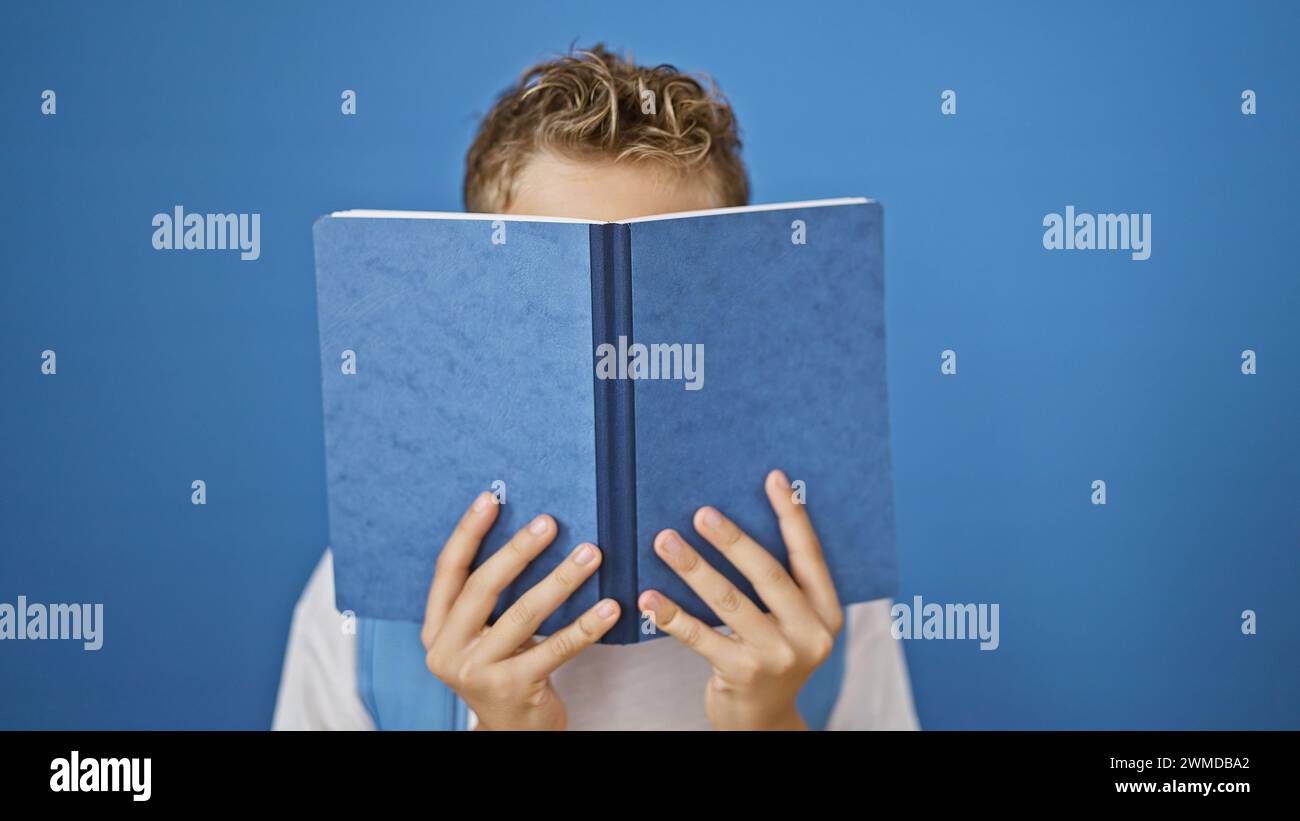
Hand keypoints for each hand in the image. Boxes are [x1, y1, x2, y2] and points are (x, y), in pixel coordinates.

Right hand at [421, 492, 620, 729]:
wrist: (512, 731)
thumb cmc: (503, 667)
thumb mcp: (483, 633)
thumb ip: (489, 596)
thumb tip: (527, 530)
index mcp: (436, 628)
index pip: (448, 570)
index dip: (468, 532)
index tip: (491, 498)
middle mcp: (448, 650)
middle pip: (484, 587)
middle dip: (519, 550)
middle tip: (550, 523)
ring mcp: (478, 672)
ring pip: (524, 614)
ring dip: (562, 579)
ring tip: (591, 553)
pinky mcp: (513, 689)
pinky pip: (556, 649)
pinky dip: (586, 626)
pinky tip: (609, 607)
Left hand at [638, 470, 843, 729]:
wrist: (763, 720)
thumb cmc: (770, 655)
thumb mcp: (791, 622)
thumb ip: (781, 584)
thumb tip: (737, 520)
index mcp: (826, 612)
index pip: (809, 555)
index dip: (792, 515)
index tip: (773, 478)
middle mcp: (809, 634)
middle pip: (767, 574)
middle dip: (732, 539)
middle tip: (701, 512)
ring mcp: (777, 656)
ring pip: (729, 601)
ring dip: (693, 567)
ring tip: (665, 541)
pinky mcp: (742, 674)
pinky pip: (700, 636)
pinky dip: (671, 615)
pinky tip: (647, 598)